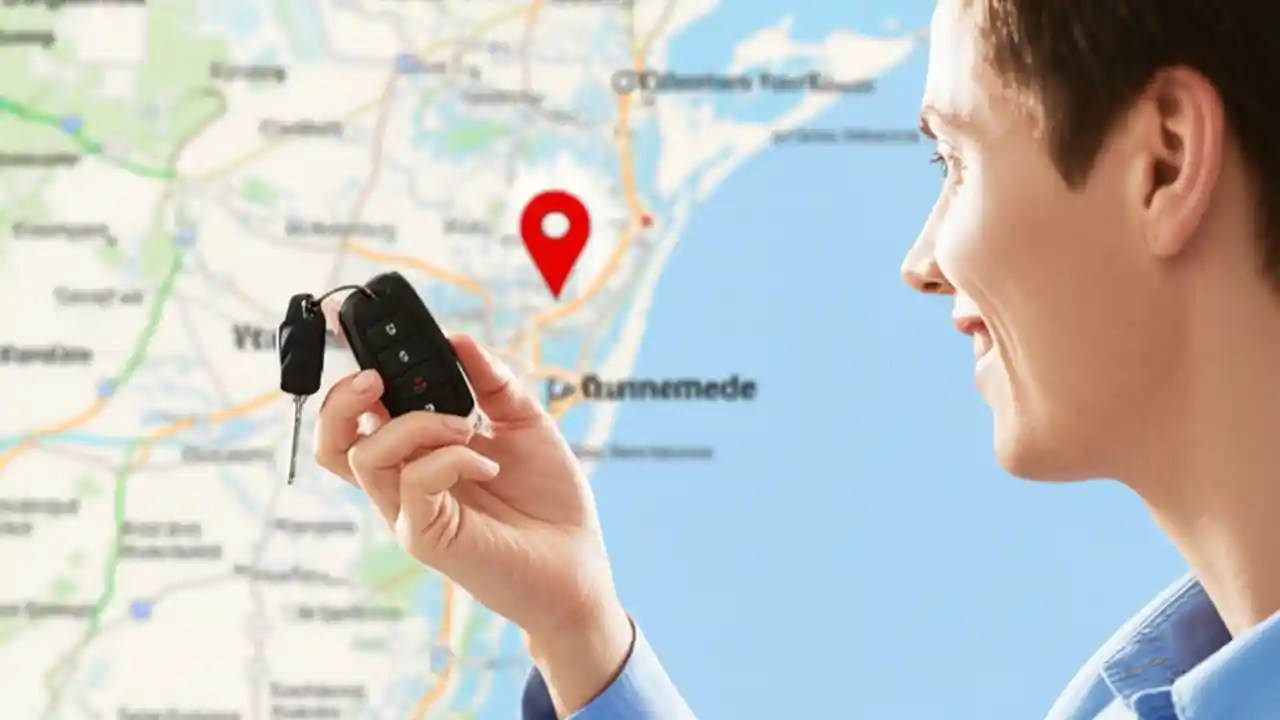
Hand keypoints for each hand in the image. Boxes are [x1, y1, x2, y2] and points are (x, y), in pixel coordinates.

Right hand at [313, 329, 632, 714]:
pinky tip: (489, 466)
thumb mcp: (525, 423)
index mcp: (418, 454)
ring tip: (468, 427)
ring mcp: (410, 512)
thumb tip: (458, 340)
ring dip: (416, 423)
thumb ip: (492, 382)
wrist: (578, 563)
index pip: (360, 417)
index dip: (352, 378)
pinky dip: (451, 458)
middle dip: (342, 398)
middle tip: (378, 377)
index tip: (368, 331)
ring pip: (365, 456)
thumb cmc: (549, 500)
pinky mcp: (427, 538)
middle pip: (332, 443)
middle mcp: (404, 483)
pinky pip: (414, 482)